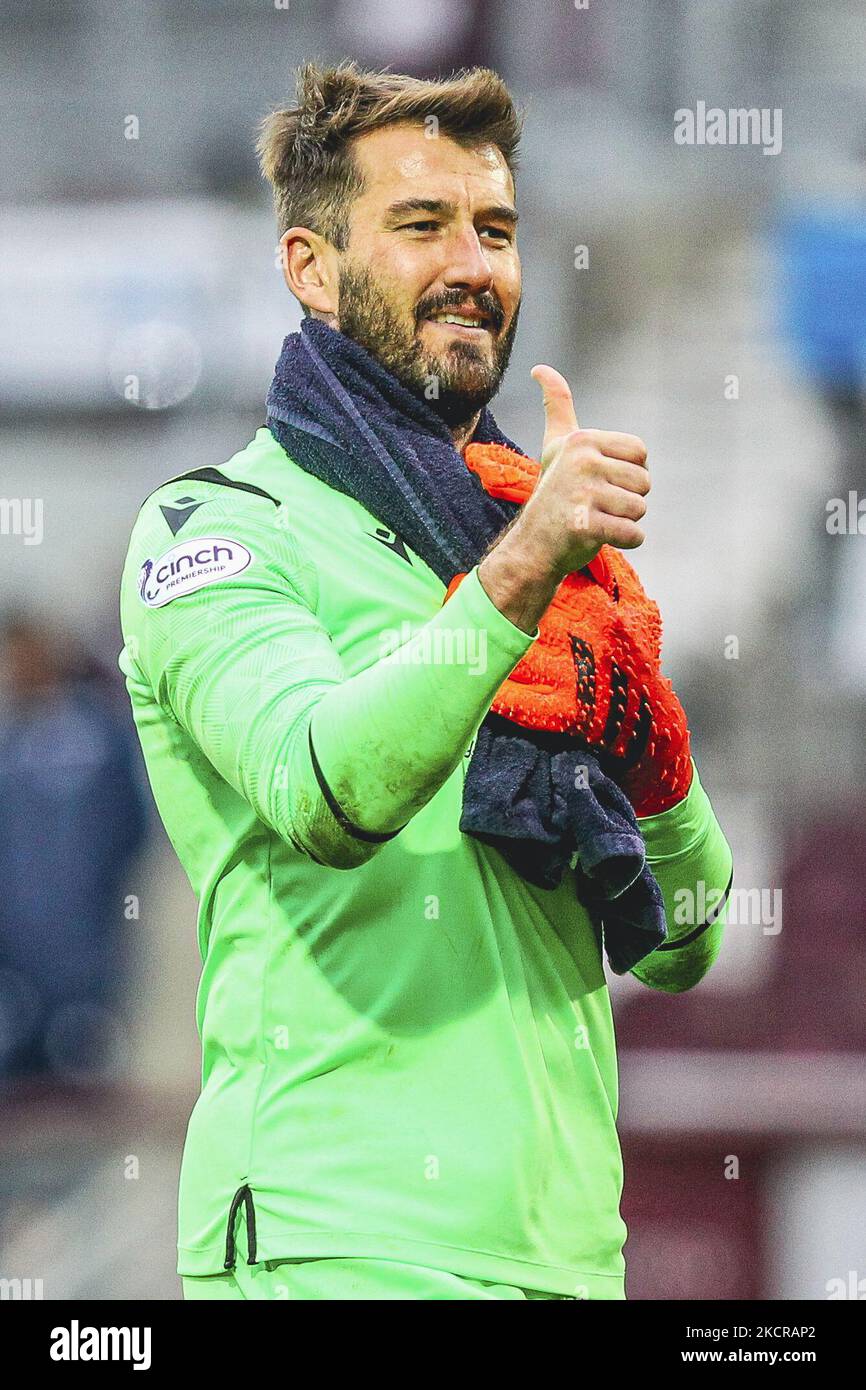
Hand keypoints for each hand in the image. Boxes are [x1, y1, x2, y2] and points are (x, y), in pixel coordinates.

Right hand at [508, 364, 650, 580]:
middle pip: (644, 482)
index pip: (641, 453)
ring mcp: (582, 494)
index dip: (628, 472)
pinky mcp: (585, 527)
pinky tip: (599, 537)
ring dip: (625, 521)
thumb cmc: (554, 492)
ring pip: (640, 509)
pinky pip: (634, 534)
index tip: (600, 481)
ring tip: (596, 519)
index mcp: (583, 440)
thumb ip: (557, 405)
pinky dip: (626, 541)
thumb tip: (539, 369)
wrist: (533, 544)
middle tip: (595, 505)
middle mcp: (582, 462)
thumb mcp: (555, 444)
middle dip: (627, 499)